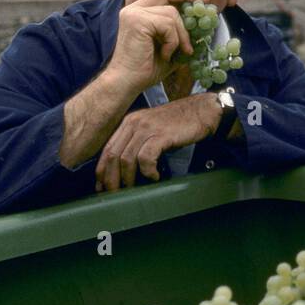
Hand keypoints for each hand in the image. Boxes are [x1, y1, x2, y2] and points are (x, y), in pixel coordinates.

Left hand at [95, 94, 220, 191]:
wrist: (203, 110)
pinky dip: (148, 171)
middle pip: (113, 155)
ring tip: (135, 188)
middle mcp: (134, 123)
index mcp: (129, 122)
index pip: (107, 148)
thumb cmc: (180, 123)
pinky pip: (146, 158)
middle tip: (114, 194)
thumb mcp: (152, 129)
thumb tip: (126, 167)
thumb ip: (138, 142)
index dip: (102, 170)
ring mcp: (147, 128)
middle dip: (111, 178)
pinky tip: (155, 176)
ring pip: (126, 159)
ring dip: (129, 178)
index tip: (101, 186)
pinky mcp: (161, 135)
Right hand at [105, 0, 209, 96]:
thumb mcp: (170, 47)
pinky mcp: (137, 21)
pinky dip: (173, 41)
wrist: (128, 83)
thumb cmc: (147, 68)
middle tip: (205, 1)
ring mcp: (134, 13)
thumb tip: (203, 24)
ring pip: (171, 13)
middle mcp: (133, 9)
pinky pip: (167, 24)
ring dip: (181, 34)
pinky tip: (166, 54)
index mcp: (139, 12)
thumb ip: (180, 33)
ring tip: (177, 51)